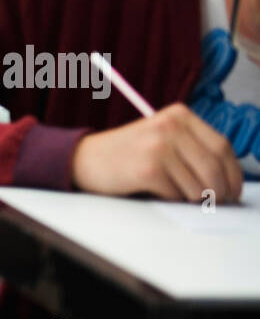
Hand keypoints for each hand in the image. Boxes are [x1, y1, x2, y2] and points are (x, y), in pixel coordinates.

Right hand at [71, 103, 242, 202]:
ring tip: (180, 197)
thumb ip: (192, 149)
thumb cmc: (127, 154)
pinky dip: (171, 200)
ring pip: (198, 184)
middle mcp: (170, 126)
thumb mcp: (162, 139)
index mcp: (179, 115)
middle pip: (214, 166)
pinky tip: (157, 193)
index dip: (233, 173)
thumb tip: (226, 181)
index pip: (222, 146)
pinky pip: (175, 194)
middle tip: (216, 203)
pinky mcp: (147, 168)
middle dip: (219, 191)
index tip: (233, 190)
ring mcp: (158, 146)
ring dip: (193, 199)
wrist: (84, 159)